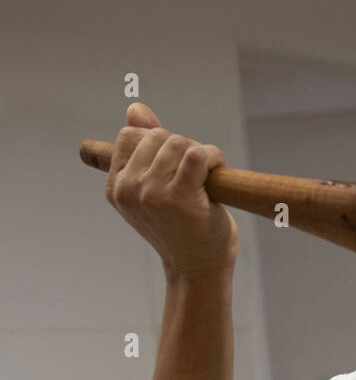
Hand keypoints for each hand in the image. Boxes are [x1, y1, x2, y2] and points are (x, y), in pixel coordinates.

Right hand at [105, 102, 238, 278]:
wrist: (199, 271)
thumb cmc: (182, 230)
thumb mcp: (155, 187)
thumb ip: (144, 148)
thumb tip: (134, 108)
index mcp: (116, 187)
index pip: (130, 136)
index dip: (157, 143)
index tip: (172, 169)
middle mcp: (129, 189)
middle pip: (157, 136)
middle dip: (182, 148)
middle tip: (195, 178)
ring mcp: (152, 193)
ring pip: (178, 143)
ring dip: (200, 155)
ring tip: (205, 182)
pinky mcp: (179, 198)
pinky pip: (197, 154)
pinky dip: (213, 158)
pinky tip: (215, 176)